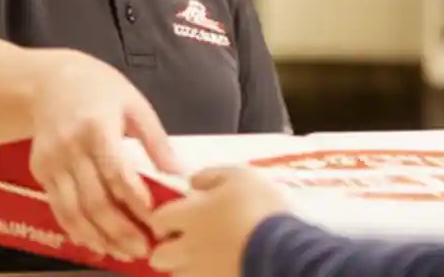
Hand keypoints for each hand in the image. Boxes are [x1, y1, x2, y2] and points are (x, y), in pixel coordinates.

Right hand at [28, 53, 181, 261]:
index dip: (135, 200)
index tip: (156, 220)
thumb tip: (178, 173)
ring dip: (99, 237)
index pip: (116, 172)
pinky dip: (76, 230)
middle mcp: (69, 147)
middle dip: (120, 230)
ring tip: (123, 253)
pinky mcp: (40, 171)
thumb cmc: (97, 88)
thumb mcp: (132, 102)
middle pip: (94, 199)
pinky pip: (59, 208)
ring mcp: (51, 161)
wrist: (47, 81)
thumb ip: (155, 139)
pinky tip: (96, 242)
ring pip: (74, 211)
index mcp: (96, 126)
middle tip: (144, 249)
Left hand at [149, 167, 289, 276]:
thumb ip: (212, 176)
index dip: (164, 219)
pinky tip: (224, 269)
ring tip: (208, 260)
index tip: (176, 219)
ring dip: (187, 269)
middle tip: (186, 244)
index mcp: (191, 217)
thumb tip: (193, 182)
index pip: (158, 220)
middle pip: (159, 257)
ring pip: (179, 276)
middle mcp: (189, 249)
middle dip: (167, 250)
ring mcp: (203, 275)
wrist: (285, 253)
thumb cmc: (262, 210)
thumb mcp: (241, 177)